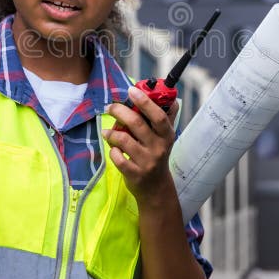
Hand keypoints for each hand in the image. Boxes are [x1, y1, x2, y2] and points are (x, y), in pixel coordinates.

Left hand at [103, 86, 178, 203]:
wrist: (156, 188)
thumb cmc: (158, 155)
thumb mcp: (165, 138)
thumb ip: (167, 117)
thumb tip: (171, 98)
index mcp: (166, 135)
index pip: (158, 116)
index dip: (145, 102)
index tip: (132, 90)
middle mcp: (158, 148)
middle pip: (137, 124)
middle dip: (120, 112)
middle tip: (111, 107)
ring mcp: (146, 162)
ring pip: (124, 141)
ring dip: (112, 133)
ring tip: (106, 131)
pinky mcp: (135, 174)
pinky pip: (118, 158)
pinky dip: (112, 151)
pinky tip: (113, 149)